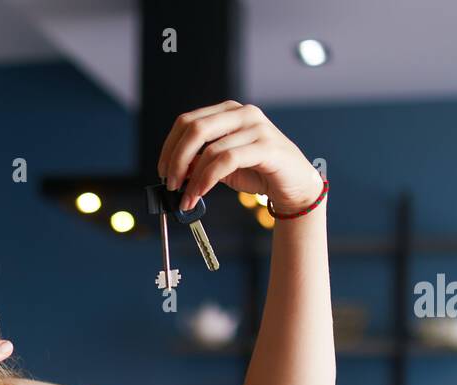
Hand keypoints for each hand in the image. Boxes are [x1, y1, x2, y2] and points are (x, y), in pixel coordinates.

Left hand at [157, 100, 323, 212]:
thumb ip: (199, 162)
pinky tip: (200, 194)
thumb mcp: (222, 165)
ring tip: (186, 199)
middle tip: (169, 184)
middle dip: (176, 159)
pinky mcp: (266, 146)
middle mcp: (242, 113)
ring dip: (191, 179)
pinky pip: (226, 161)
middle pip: (194, 129)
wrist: (294, 184)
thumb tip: (172, 170)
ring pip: (210, 148)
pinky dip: (207, 180)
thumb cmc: (258, 172)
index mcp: (228, 112)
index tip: (162, 171)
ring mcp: (256, 127)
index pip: (187, 121)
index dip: (169, 147)